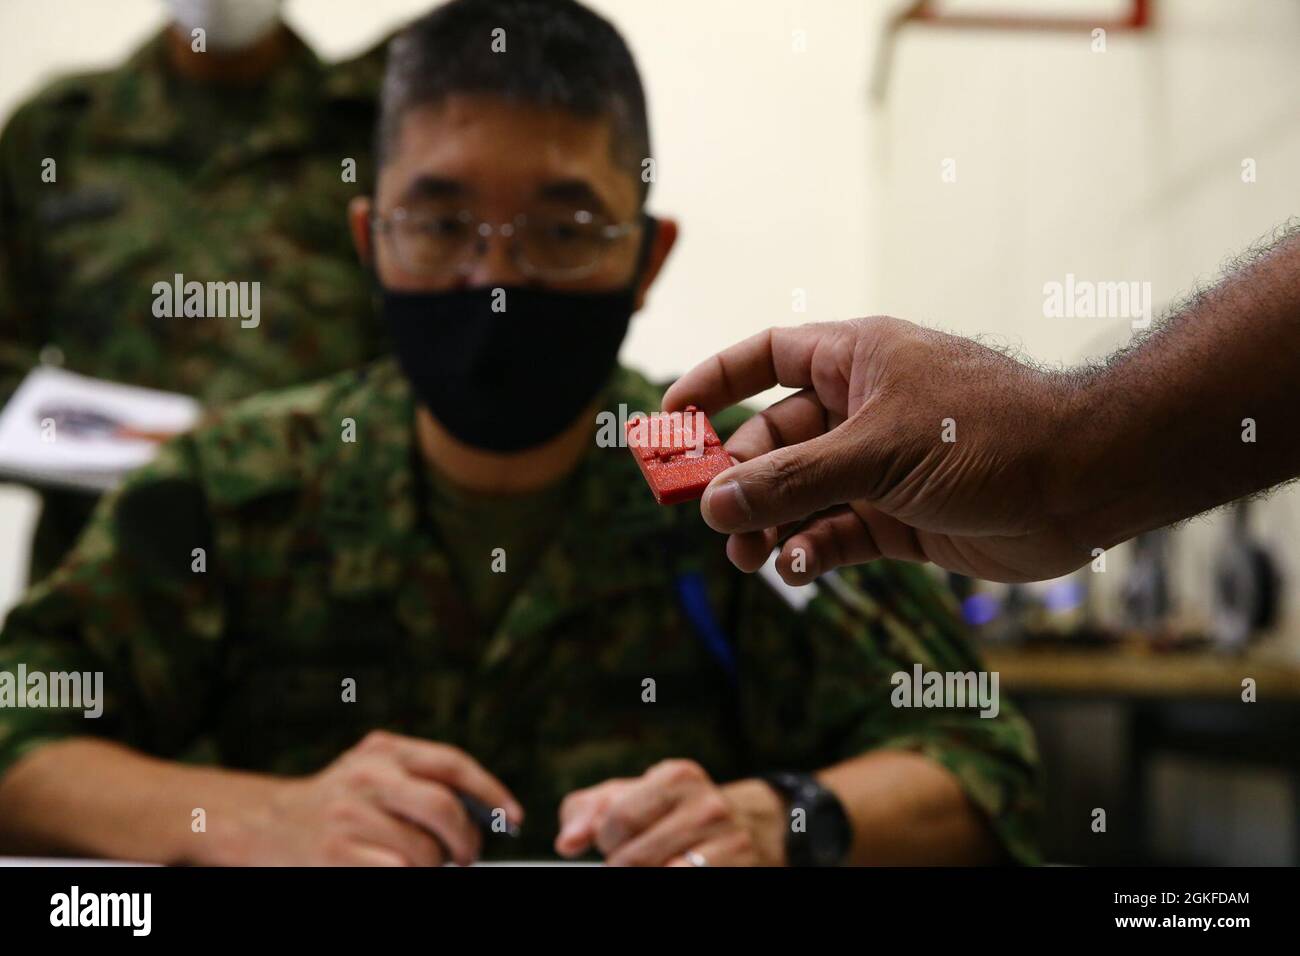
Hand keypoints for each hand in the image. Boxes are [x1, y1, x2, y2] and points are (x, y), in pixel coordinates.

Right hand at [230, 730, 522, 865]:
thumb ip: (422, 777)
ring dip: (435, 866)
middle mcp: (368, 776)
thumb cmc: (336, 802)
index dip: (491, 792)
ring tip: (426, 866)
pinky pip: (399, 873)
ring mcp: (350, 815)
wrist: (263, 825)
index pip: (452, 764)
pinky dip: (412, 876)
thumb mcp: (375, 770)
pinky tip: (405, 872)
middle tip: (466, 856)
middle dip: (467, 839)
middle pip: (444, 809)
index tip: (513, 817)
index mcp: (384, 749)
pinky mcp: (336, 854)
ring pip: (423, 851)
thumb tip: (486, 809)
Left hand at [554, 759, 784, 866]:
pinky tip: (674, 867)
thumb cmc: (672, 811)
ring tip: (656, 863)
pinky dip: (669, 877)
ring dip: (647, 875)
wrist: (746, 826)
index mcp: (677, 777)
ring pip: (660, 875)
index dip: (607, 839)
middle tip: (638, 856)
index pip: (616, 821)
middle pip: (634, 859)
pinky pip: (683, 883)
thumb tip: (568, 843)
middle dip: (624, 864)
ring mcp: (730, 843)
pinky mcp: (740, 870)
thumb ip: (587, 811)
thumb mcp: (630, 797)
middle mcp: (708, 806)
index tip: (619, 839)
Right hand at [663, 317, 1093, 583]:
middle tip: (708, 520)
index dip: (714, 382)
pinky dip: (811, 550)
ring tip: (749, 557)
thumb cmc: (986, 436)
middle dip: (739, 479)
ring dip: (769, 524)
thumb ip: (791, 480)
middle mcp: (860, 409)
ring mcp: (877, 466)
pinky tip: (800, 568)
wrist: (1083, 484)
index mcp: (853, 360)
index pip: (765, 357)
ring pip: (799, 493)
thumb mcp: (876, 453)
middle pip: (771, 439)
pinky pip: (833, 533)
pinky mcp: (897, 518)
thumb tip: (712, 504)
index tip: (669, 418)